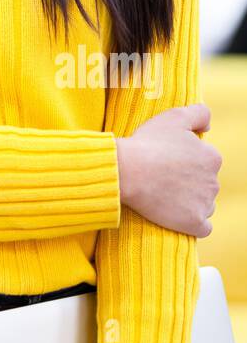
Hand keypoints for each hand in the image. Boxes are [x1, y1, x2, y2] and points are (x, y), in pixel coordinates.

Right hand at [116, 103, 221, 236]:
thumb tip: (208, 127)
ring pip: (205, 205)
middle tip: (163, 178)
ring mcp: (205, 204)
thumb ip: (199, 114)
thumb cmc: (148, 143)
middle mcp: (214, 181)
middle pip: (205, 184)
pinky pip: (203, 228)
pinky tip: (176, 215)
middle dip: (189, 182)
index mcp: (212, 157)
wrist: (127, 171)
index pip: (206, 162)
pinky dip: (192, 223)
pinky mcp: (194, 223)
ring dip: (190, 202)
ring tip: (165, 195)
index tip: (167, 161)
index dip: (186, 161)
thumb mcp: (174, 117)